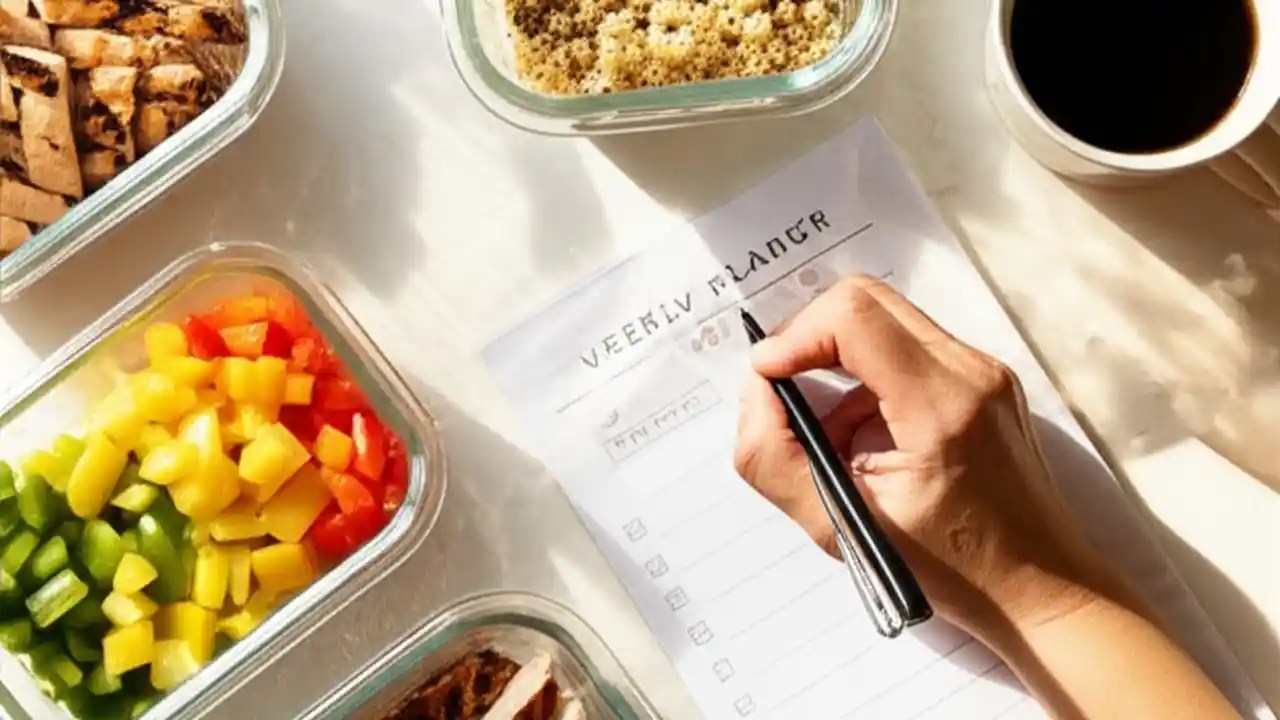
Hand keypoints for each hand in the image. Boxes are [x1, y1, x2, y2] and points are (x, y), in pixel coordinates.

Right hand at [734, 275, 1129, 637]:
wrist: (1039, 588)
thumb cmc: (954, 570)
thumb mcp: (841, 527)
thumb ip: (775, 458)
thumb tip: (756, 396)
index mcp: (940, 407)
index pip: (853, 317)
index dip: (793, 337)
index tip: (767, 376)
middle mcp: (970, 372)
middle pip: (866, 300)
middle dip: (809, 334)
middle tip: (781, 385)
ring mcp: (984, 371)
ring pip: (885, 319)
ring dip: (836, 357)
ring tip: (826, 429)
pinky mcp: (985, 380)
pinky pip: (908, 347)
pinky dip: (867, 375)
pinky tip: (861, 436)